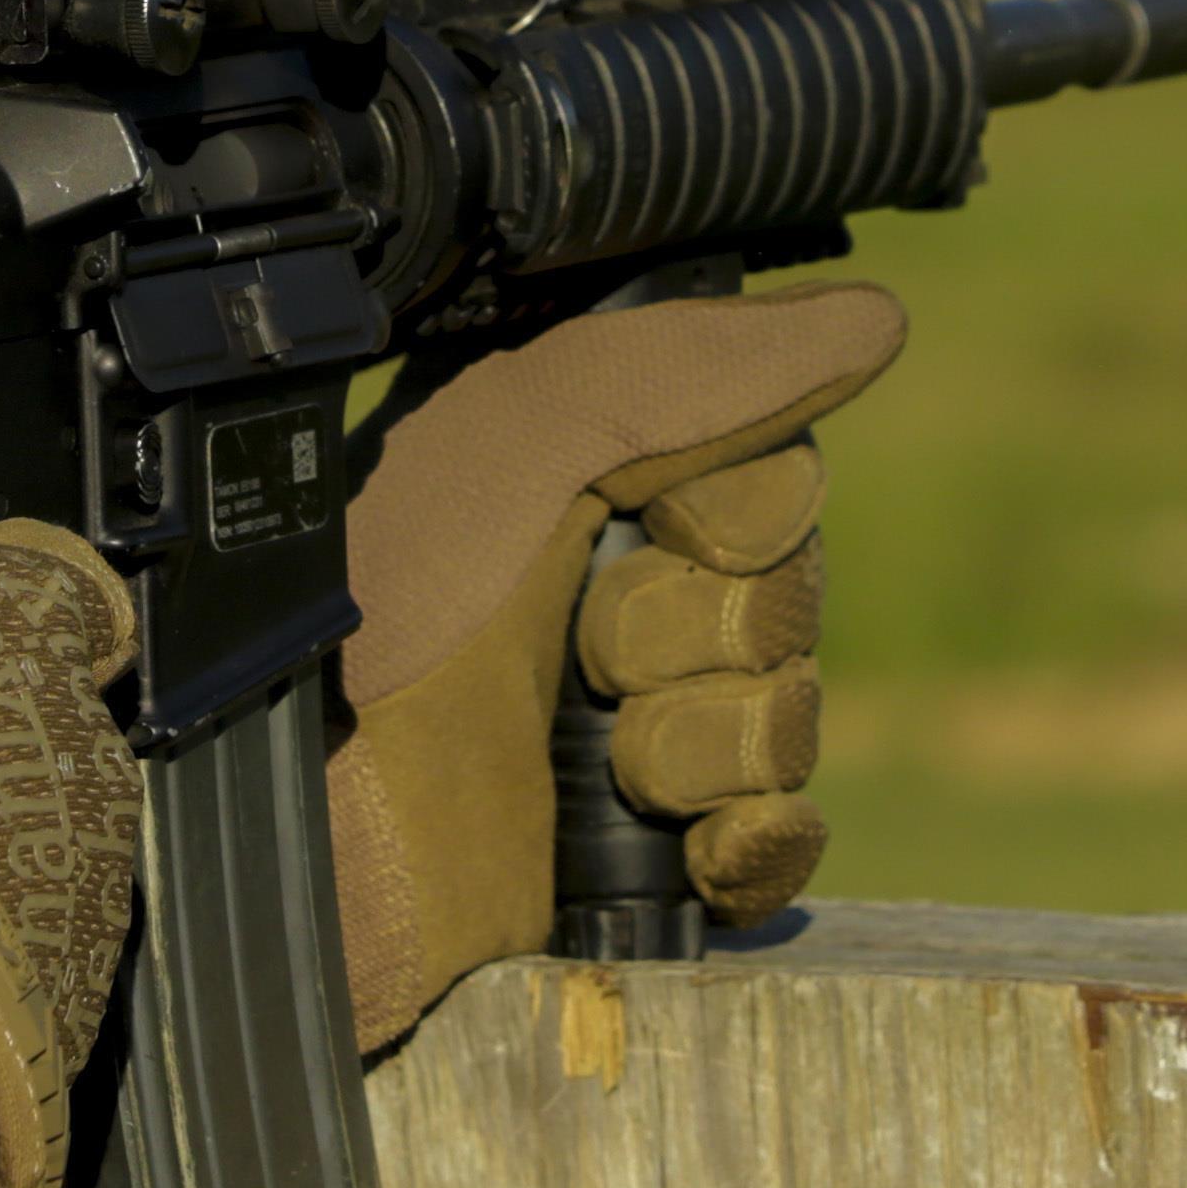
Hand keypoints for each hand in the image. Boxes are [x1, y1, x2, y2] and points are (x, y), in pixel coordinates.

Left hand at [324, 283, 902, 1053]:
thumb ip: (675, 367)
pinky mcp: (641, 871)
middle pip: (789, 592)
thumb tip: (877, 316)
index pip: (770, 469)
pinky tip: (688, 844)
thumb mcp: (505, 452)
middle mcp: (605, 609)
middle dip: (704, 628)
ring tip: (597, 763)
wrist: (309, 848)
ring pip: (786, 718)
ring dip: (702, 740)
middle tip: (588, 653)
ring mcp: (626, 745)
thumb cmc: (379, 633)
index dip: (736, 503)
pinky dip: (748, 841)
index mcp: (577, 499)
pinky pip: (778, 839)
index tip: (655, 519)